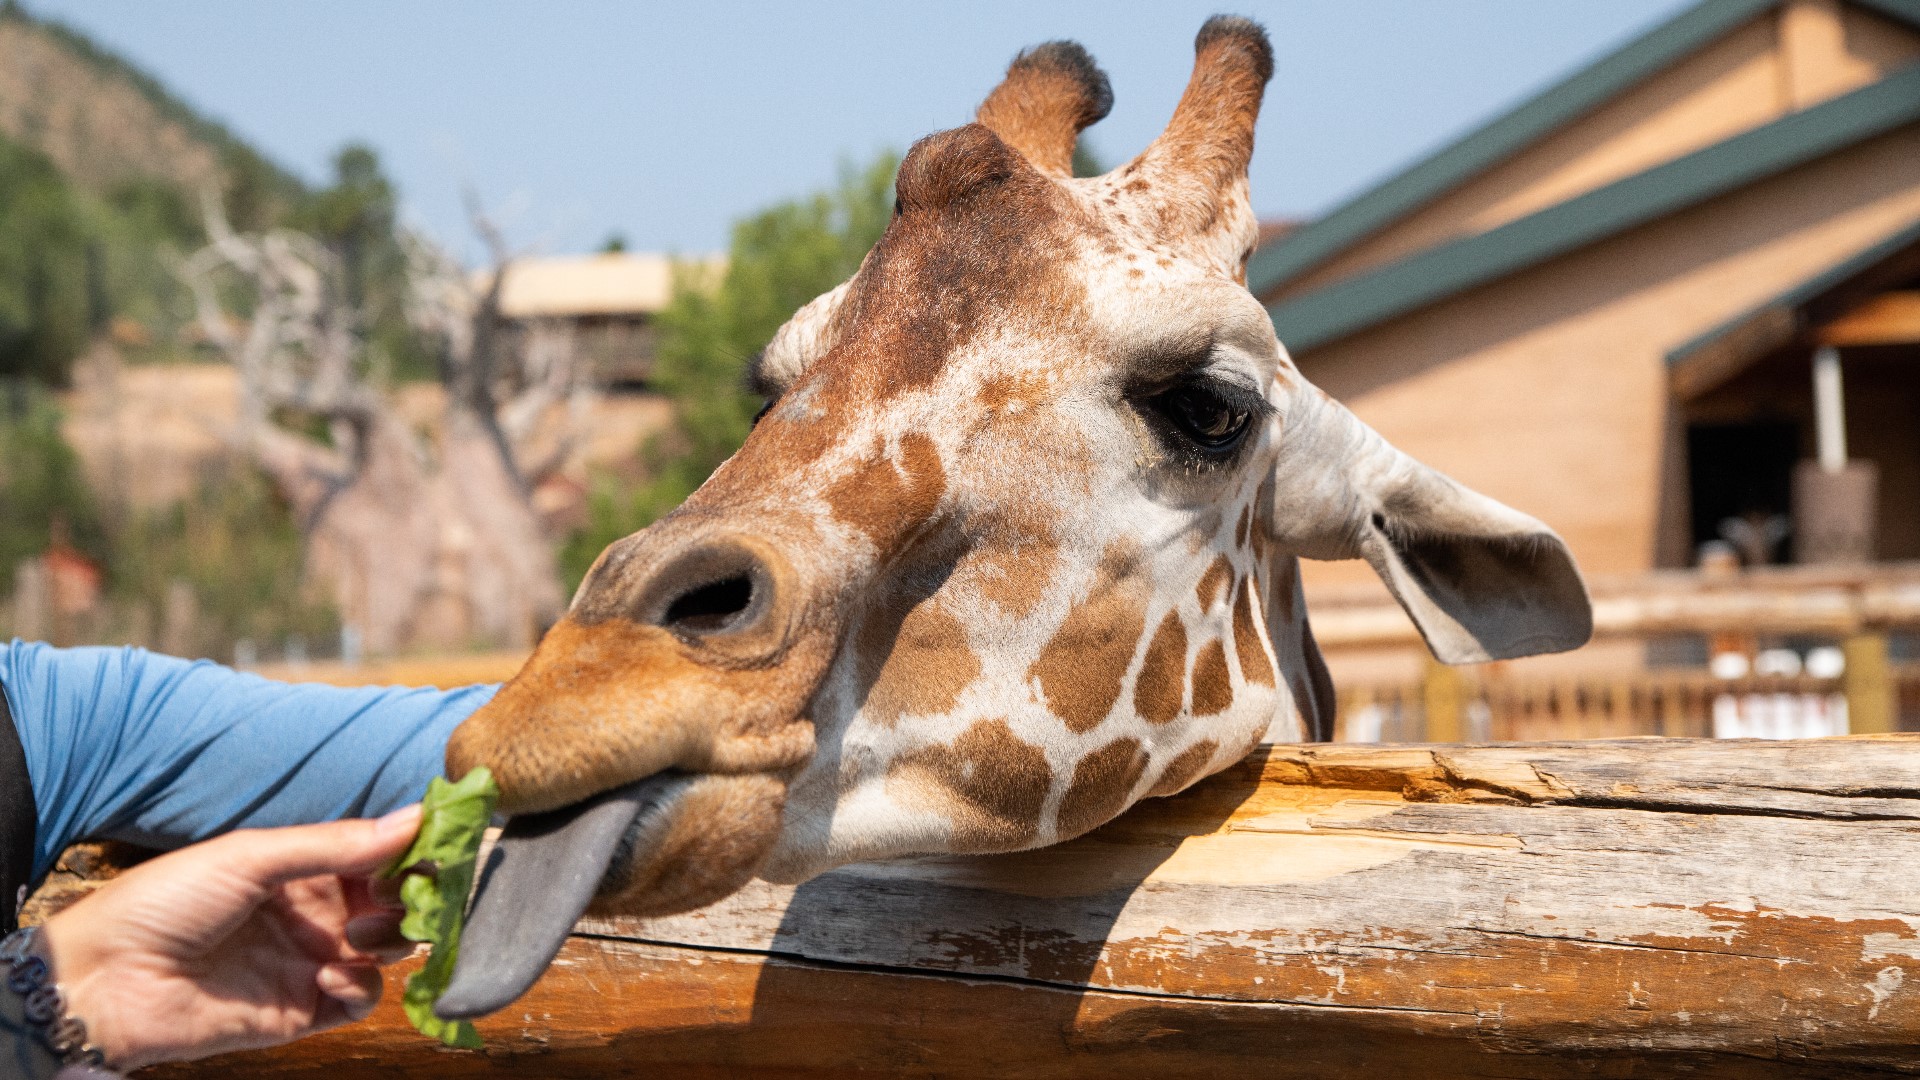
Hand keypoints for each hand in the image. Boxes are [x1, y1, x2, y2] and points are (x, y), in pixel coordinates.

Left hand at [39, 806, 422, 1069]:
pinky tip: (333, 972)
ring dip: (389, 937)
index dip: (411, 849)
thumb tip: (416, 818)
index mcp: (300, 866)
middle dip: (411, 896)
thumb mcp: (253, 857)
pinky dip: (362, 985)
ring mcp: (310, 960)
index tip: (445, 843)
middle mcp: (313, 911)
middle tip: (415, 894)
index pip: (376, 853)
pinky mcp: (303, 1009)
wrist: (107, 980)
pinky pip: (360, 997)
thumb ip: (336, 843)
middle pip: (391, 902)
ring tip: (361, 933)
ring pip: (386, 949)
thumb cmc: (167, 903)